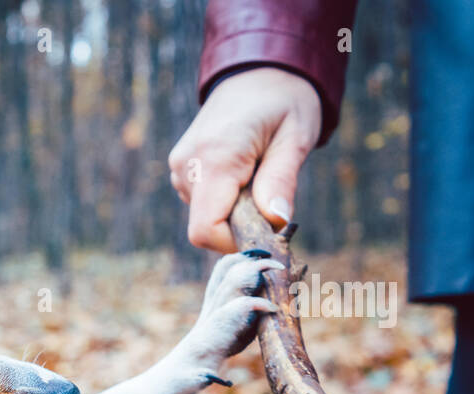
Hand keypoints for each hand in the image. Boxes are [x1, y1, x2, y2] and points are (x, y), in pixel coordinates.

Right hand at [168, 67, 321, 252]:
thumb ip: (281, 182)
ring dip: (233, 212)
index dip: (235, 242)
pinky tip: (241, 173)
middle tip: (268, 194)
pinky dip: (224, 200)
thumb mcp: (294, 138)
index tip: (266, 228)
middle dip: (239, 225)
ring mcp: (179, 167)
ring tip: (256, 175)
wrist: (258, 70)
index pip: (206, 230)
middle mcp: (187, 165)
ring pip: (202, 217)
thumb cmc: (284, 101)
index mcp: (214, 157)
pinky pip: (200, 204)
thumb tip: (276, 222)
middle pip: (205, 227)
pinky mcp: (180, 168)